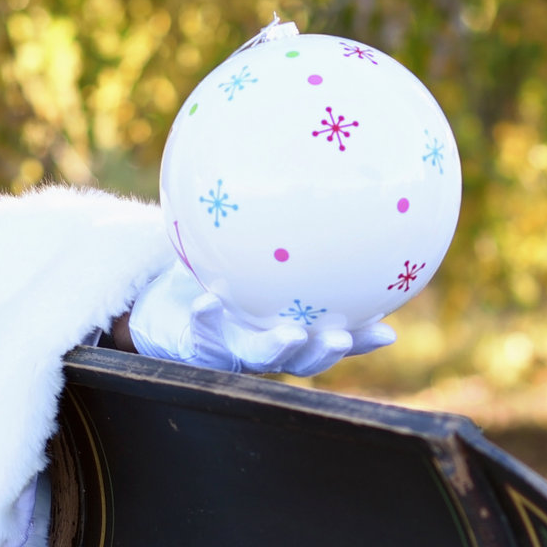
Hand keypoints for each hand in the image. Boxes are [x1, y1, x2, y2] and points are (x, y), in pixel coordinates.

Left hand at [125, 261, 395, 376]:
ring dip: (276, 349)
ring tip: (289, 334)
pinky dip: (207, 317)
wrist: (159, 304)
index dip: (361, 341)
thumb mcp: (252, 257)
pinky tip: (208, 301)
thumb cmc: (215, 274)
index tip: (387, 332)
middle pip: (302, 359)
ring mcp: (231, 349)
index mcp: (287, 328)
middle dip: (324, 353)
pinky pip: (202, 332)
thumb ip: (283, 236)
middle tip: (341, 339)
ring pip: (259, 357)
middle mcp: (264, 345)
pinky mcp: (196, 345)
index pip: (333, 338)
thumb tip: (322, 187)